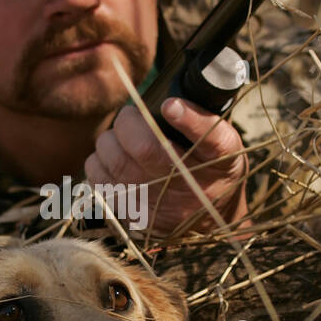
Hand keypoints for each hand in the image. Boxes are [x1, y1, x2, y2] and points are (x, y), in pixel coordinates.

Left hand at [84, 97, 250, 237]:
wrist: (208, 217)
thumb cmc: (211, 167)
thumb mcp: (222, 142)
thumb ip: (200, 118)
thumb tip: (166, 103)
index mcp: (219, 160)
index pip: (211, 141)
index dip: (189, 121)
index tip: (170, 106)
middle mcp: (190, 186)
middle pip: (146, 149)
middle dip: (128, 122)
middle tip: (131, 116)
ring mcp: (159, 204)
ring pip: (116, 162)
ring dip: (110, 141)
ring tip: (121, 138)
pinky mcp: (134, 214)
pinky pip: (100, 180)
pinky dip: (99, 161)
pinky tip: (112, 158)